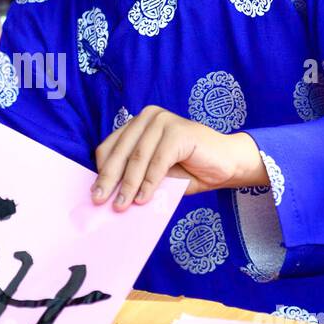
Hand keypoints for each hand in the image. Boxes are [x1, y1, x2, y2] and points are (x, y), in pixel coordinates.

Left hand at [92, 106, 267, 208]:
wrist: (227, 164)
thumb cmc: (190, 169)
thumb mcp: (155, 174)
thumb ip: (135, 176)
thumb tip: (109, 195)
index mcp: (138, 124)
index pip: (110, 147)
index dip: (102, 171)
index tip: (95, 194)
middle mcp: (148, 117)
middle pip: (121, 152)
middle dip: (109, 180)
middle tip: (100, 201)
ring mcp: (164, 121)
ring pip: (137, 158)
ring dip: (128, 185)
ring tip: (123, 205)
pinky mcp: (178, 132)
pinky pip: (157, 162)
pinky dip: (149, 183)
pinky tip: (144, 199)